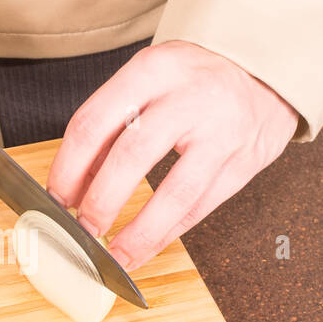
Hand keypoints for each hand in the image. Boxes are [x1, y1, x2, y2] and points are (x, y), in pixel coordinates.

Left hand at [47, 41, 297, 270]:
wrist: (267, 65)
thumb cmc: (196, 76)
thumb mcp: (149, 79)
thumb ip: (113, 125)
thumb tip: (75, 184)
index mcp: (153, 70)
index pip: (95, 122)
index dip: (68, 167)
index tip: (55, 198)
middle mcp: (189, 98)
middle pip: (132, 156)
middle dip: (100, 201)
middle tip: (80, 228)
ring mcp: (222, 132)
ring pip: (174, 193)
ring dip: (138, 233)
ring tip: (113, 256)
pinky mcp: (244, 162)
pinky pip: (201, 208)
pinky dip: (167, 234)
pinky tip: (145, 249)